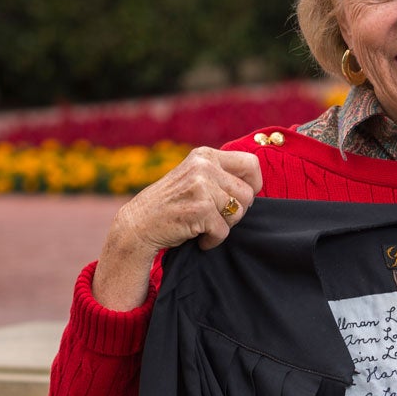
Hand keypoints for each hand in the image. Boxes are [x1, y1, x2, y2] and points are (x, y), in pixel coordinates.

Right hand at [92, 147, 262, 309]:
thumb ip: (220, 175)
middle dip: (235, 211)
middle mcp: (204, 166)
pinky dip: (212, 240)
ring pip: (238, 213)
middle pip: (248, 194)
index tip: (240, 198)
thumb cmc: (171, 204)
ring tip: (203, 224)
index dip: (254, 184)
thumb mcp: (194, 178)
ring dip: (224, 225)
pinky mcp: (199, 209)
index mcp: (205, 155)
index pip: (252, 163)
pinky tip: (197, 236)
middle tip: (214, 216)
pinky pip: (224, 231)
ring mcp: (201, 187)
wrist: (138, 224)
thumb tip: (258, 185)